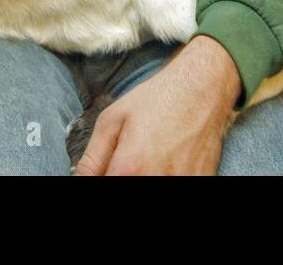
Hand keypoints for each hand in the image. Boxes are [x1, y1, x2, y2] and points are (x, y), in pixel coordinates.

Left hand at [74, 35, 241, 175]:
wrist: (202, 87)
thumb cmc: (157, 99)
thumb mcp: (112, 120)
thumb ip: (91, 159)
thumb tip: (80, 180)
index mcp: (129, 168)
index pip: (104, 189)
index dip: (103, 181)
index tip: (110, 171)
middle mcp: (156, 180)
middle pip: (129, 194)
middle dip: (124, 176)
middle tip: (129, 163)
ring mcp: (182, 183)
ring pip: (154, 188)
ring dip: (145, 175)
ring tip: (148, 160)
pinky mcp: (200, 182)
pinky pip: (177, 187)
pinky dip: (168, 175)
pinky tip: (167, 162)